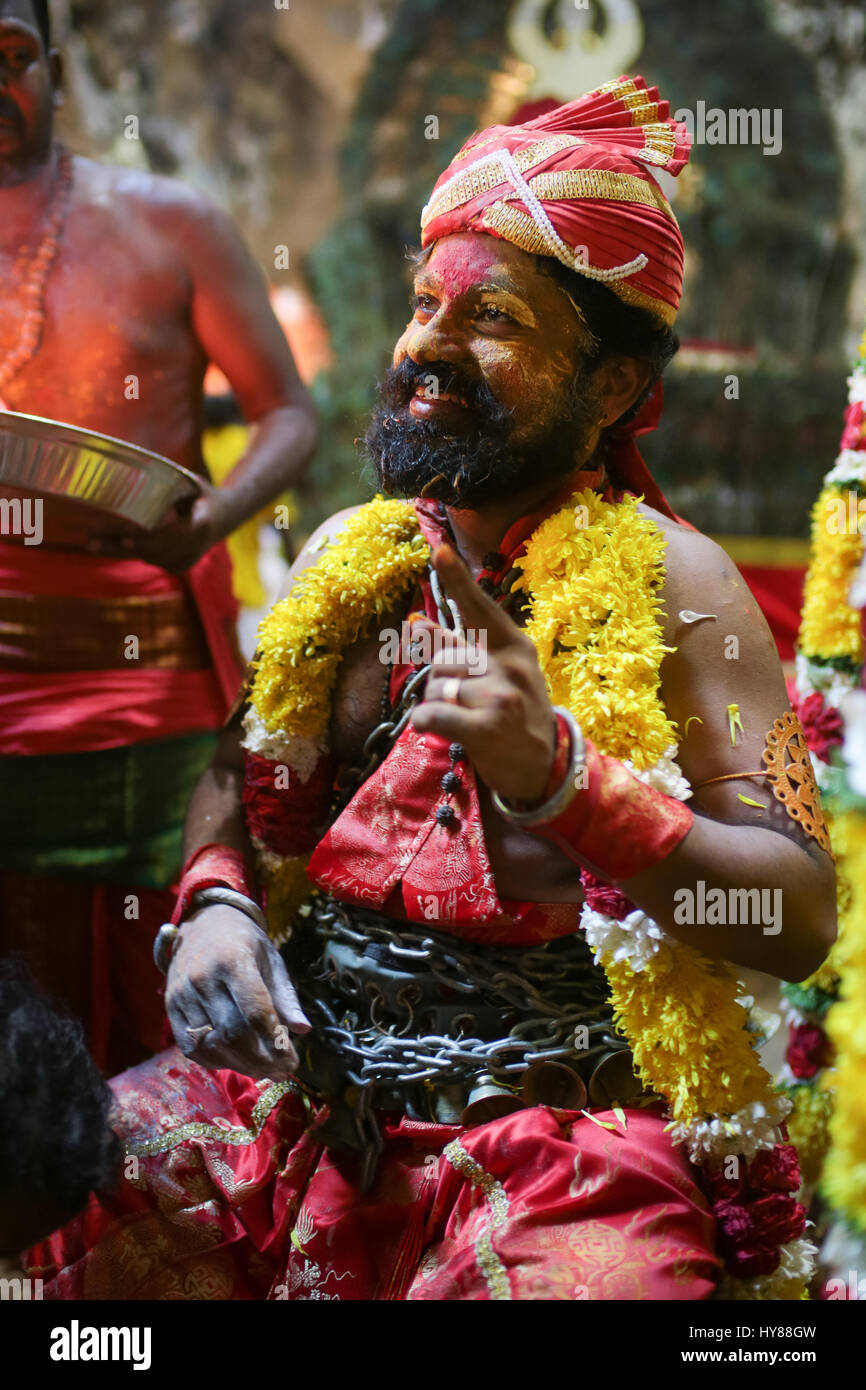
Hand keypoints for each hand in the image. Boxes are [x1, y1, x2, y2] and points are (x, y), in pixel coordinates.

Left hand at [86, 482, 229, 572]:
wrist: (225, 518)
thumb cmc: (202, 493)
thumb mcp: (191, 481)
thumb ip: (170, 481)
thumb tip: (135, 465)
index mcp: (202, 523)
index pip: (173, 535)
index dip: (148, 539)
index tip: (125, 540)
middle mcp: (195, 547)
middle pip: (153, 550)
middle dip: (120, 547)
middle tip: (91, 543)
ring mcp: (187, 560)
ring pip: (148, 556)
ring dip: (120, 550)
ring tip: (91, 542)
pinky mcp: (178, 567)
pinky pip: (150, 559)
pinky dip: (130, 550)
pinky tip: (107, 543)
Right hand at [165, 904, 310, 1078]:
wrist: (204, 923)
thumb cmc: (245, 943)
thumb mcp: (271, 960)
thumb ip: (285, 996)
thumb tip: (303, 1029)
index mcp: (233, 960)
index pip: (255, 1011)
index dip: (275, 1042)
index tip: (292, 1061)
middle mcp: (203, 978)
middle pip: (233, 1033)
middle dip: (261, 1059)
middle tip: (281, 1071)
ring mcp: (182, 994)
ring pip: (212, 1044)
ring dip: (240, 1065)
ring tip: (263, 1071)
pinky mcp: (170, 1007)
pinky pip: (191, 1047)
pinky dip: (215, 1062)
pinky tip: (235, 1063)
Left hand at [411, 544, 556, 803]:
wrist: (545, 768)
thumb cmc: (516, 714)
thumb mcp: (500, 675)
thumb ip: (462, 649)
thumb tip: (418, 622)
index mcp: (515, 646)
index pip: (480, 608)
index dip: (456, 580)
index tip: (438, 550)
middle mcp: (509, 665)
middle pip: (444, 656)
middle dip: (441, 680)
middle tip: (464, 702)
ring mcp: (500, 695)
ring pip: (435, 685)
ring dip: (435, 704)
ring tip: (462, 719)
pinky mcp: (487, 727)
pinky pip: (431, 714)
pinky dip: (425, 723)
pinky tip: (437, 729)